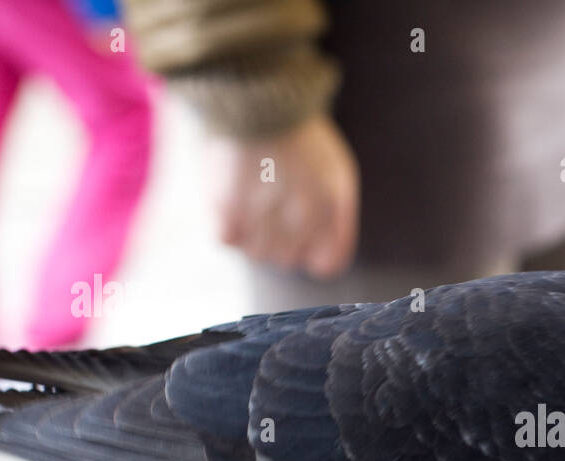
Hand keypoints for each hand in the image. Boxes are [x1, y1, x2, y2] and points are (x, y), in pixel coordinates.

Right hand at [207, 114, 358, 278]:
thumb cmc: (298, 132)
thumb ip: (336, 218)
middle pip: (288, 259)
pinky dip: (227, 226)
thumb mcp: (337, 171)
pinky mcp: (228, 212)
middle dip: (281, 240)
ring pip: (258, 253)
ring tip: (249, 198)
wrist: (256, 93)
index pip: (327, 264)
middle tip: (269, 204)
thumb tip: (321, 260)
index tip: (303, 235)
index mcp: (332, 210)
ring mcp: (267, 219)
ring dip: (253, 233)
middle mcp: (303, 220)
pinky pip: (227, 240)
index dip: (313, 251)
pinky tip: (230, 201)